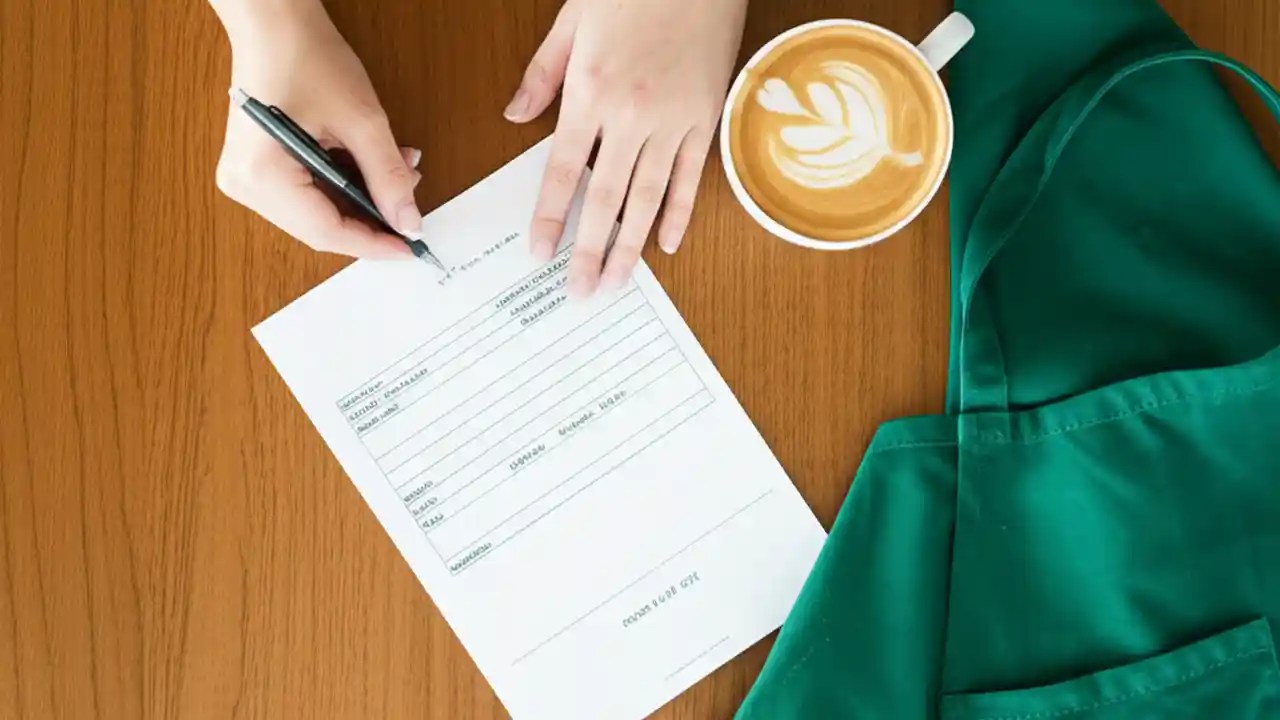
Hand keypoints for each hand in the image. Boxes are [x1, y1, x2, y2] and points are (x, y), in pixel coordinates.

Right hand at [211, 0, 420, 258]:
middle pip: (319, 227)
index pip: (326, 232)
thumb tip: (408, 222)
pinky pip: (305, 194)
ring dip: (361, 200)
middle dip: (370, 219)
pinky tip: (371, 166)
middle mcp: (244, 184)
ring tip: (399, 172)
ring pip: (316, 213)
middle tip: (411, 206)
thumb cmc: (307, 55)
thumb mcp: (361, 120)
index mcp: (262, 176)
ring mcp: (245, 178)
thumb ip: (388, 177)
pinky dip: (342, 186)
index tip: (410, 247)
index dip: (373, 243)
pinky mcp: (255, 168)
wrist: (273, 21)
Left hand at [505, 0, 747, 294]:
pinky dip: (679, 213)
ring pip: (648, 198)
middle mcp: (630, 116)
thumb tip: (515, 117)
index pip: (564, 172)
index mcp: (590, 93)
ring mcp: (673, 121)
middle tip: (580, 293)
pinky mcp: (705, 117)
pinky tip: (666, 244)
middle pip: (606, 199)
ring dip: (630, 247)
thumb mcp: (572, 21)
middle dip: (589, 252)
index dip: (550, 217)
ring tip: (617, 283)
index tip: (539, 254)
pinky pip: (690, 177)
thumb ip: (542, 75)